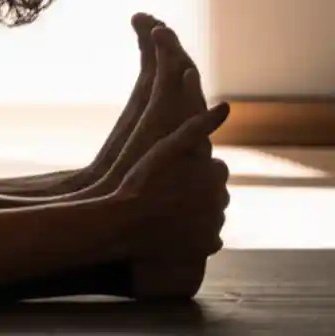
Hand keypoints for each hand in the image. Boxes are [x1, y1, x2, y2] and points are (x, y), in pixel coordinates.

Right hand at [116, 97, 231, 261]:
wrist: (124, 224)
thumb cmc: (141, 182)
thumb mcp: (166, 147)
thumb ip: (198, 125)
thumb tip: (227, 104)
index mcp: (216, 175)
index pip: (216, 169)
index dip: (195, 170)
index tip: (174, 173)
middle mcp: (222, 200)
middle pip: (216, 192)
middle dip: (199, 192)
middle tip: (168, 192)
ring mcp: (216, 225)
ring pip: (213, 215)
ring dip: (199, 212)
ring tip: (169, 211)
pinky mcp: (207, 247)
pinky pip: (210, 239)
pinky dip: (198, 234)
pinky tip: (177, 230)